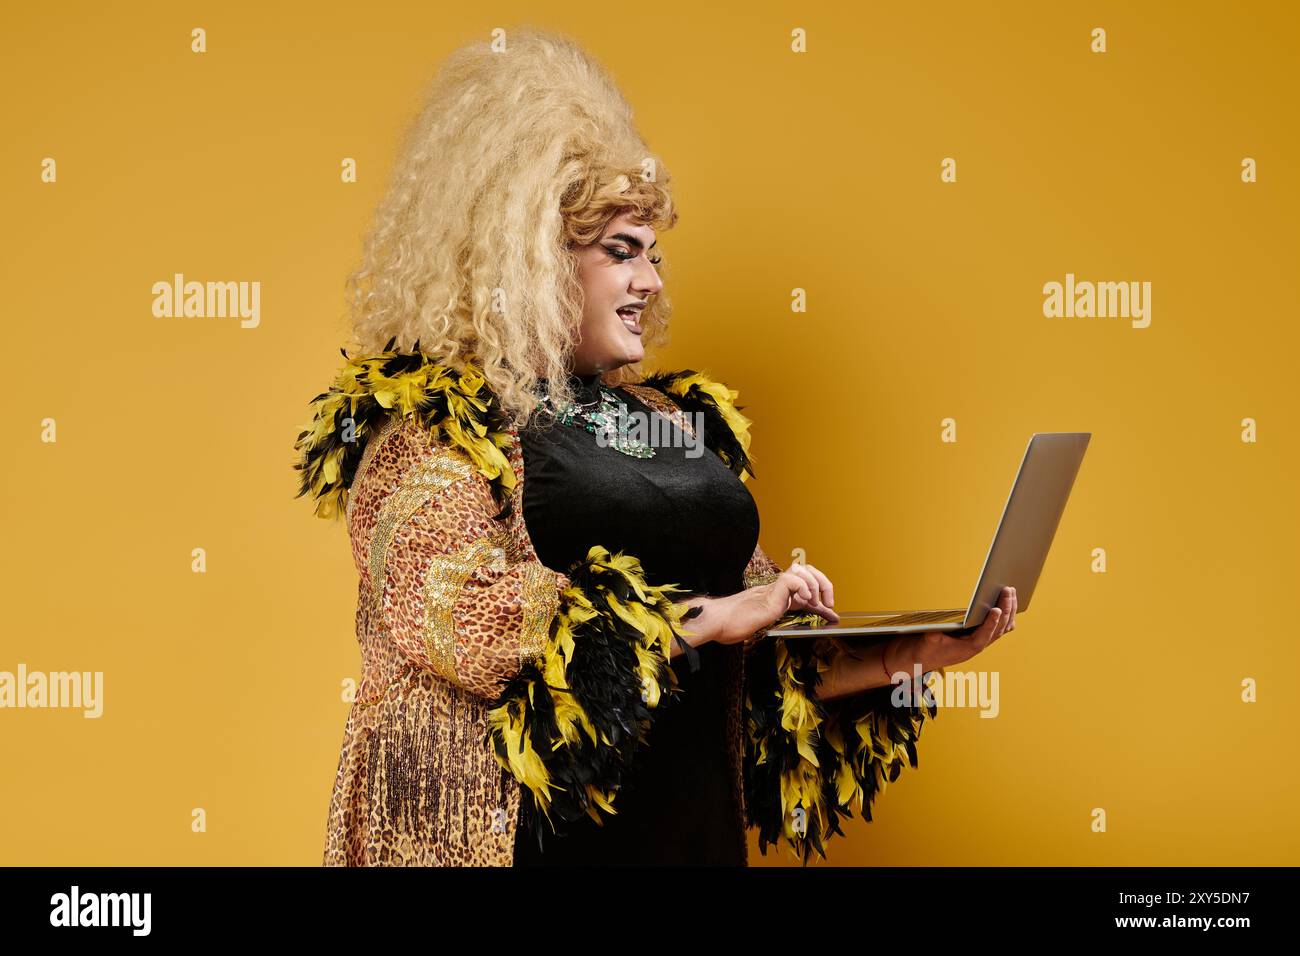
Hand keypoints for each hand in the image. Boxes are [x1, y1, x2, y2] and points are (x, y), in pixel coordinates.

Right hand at [693, 564, 839, 645]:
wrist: (716, 622)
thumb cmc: (733, 625)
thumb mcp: (764, 623)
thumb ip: (779, 619)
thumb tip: (788, 624)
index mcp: (776, 596)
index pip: (804, 586)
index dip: (821, 596)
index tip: (832, 614)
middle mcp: (776, 589)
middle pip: (805, 570)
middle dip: (823, 583)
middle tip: (828, 604)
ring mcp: (772, 590)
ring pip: (801, 570)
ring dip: (815, 584)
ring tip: (816, 602)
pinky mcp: (769, 595)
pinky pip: (791, 580)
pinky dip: (803, 587)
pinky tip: (805, 601)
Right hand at [888, 585, 1016, 674]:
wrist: (919, 659)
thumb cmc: (922, 652)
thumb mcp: (924, 644)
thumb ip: (932, 639)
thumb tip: (935, 633)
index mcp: (966, 650)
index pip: (983, 637)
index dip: (991, 624)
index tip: (997, 609)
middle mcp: (977, 646)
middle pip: (998, 629)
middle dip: (1006, 609)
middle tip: (1008, 589)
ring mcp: (980, 641)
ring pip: (1002, 628)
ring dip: (1009, 611)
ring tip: (1011, 592)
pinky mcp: (978, 636)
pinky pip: (997, 627)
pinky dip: (1004, 616)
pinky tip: (1006, 603)